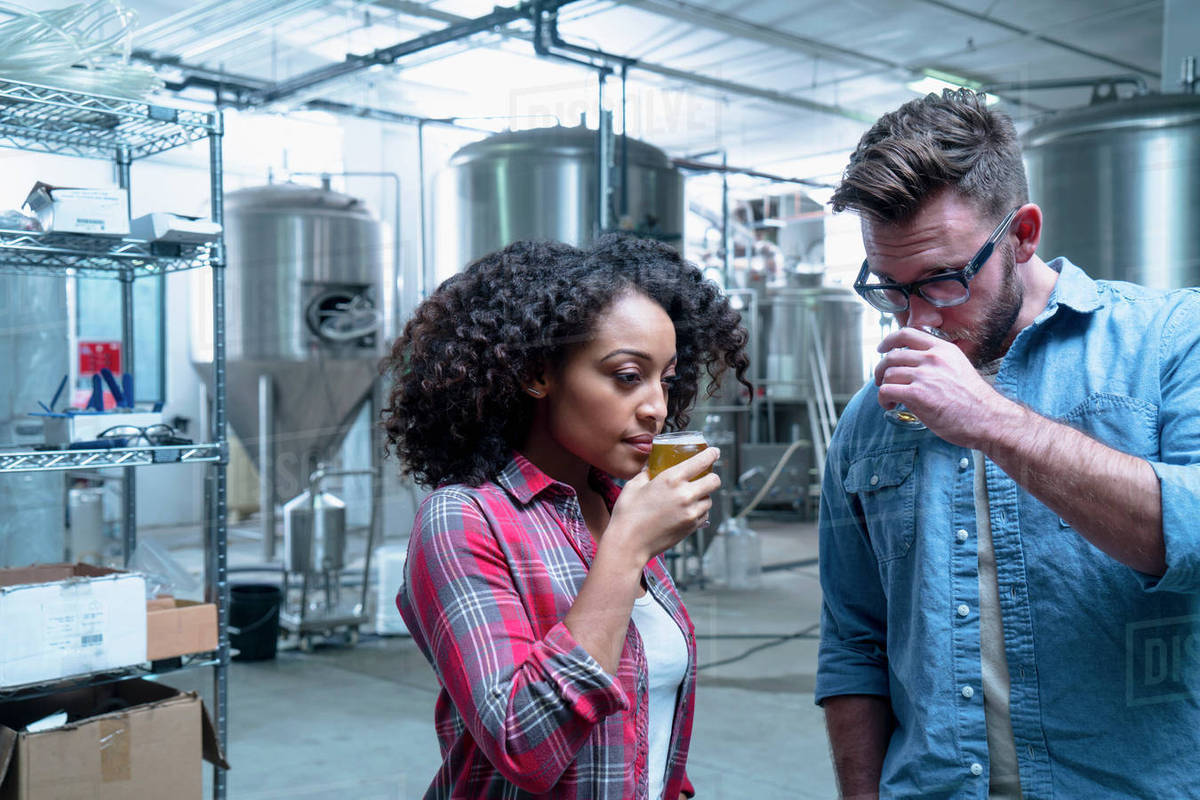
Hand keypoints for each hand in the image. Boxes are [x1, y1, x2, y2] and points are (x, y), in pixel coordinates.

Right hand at [605, 447, 720, 563]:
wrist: (629, 544)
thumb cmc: (628, 515)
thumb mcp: (634, 486)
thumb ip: (646, 473)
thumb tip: (651, 468)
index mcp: (671, 479)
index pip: (701, 461)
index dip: (711, 454)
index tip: (714, 452)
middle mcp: (685, 495)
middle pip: (714, 481)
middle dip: (711, 476)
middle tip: (703, 476)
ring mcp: (691, 513)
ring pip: (710, 499)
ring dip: (703, 495)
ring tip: (689, 496)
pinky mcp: (692, 527)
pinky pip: (704, 514)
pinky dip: (699, 510)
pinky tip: (686, 510)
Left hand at [874, 327, 1009, 447]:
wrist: (989, 419)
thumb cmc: (976, 401)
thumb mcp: (958, 368)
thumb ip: (937, 364)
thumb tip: (913, 367)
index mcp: (943, 349)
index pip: (907, 334)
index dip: (889, 341)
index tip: (882, 348)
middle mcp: (933, 358)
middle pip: (892, 356)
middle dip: (881, 370)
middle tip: (881, 381)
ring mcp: (925, 375)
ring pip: (888, 374)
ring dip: (884, 387)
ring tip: (891, 399)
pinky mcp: (918, 394)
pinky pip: (886, 391)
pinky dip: (883, 399)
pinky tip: (890, 405)